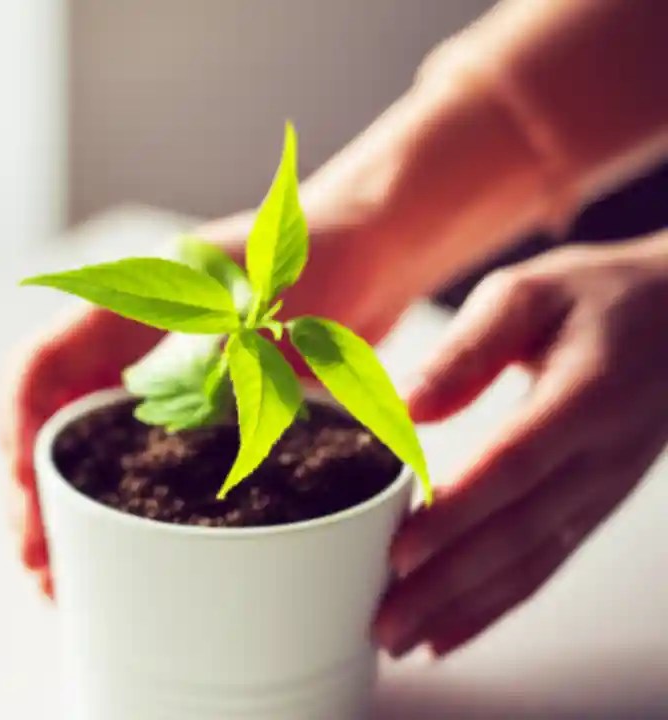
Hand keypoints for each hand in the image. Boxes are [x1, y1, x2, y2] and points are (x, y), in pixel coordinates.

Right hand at [5, 205, 423, 595]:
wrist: (365, 248)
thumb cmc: (315, 260)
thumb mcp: (263, 311)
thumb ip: (222, 359)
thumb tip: (177, 436)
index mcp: (118, 309)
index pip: (34, 374)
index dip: (20, 438)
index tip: (33, 498)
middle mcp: (117, 343)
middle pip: (40, 420)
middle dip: (30, 494)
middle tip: (42, 564)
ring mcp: (143, 372)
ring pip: (72, 442)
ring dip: (59, 504)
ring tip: (63, 574)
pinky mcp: (178, 399)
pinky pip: (120, 450)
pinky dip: (104, 497)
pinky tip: (110, 545)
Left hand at [374, 233, 667, 657]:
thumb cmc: (596, 297)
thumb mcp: (529, 292)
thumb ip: (467, 347)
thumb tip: (408, 403)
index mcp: (584, 395)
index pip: (516, 464)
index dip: (460, 512)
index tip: (402, 549)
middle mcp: (599, 455)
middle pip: (518, 531)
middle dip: (446, 585)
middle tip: (385, 622)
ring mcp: (601, 488)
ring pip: (530, 562)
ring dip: (463, 608)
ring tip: (402, 641)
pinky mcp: (592, 505)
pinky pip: (544, 564)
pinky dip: (496, 605)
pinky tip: (449, 632)